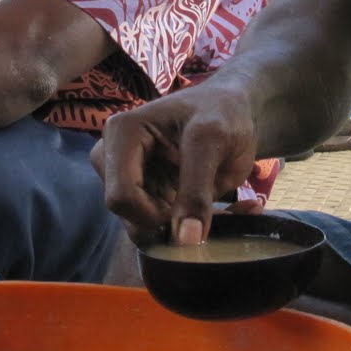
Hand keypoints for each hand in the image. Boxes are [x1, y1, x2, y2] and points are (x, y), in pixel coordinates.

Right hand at [93, 83, 260, 244]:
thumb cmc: (221, 112)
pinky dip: (198, 225)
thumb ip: (196, 189)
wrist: (235, 110)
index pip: (120, 197)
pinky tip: (227, 208)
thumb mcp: (212, 140)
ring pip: (145, 227)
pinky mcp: (149, 195)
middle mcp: (115, 158)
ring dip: (188, 227)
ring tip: (223, 207)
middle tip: (212, 207)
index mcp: (121, 134)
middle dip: (171, 222)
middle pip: (128, 216)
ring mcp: (131, 179)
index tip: (192, 209)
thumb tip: (186, 240)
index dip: (155, 214)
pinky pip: (163, 227)